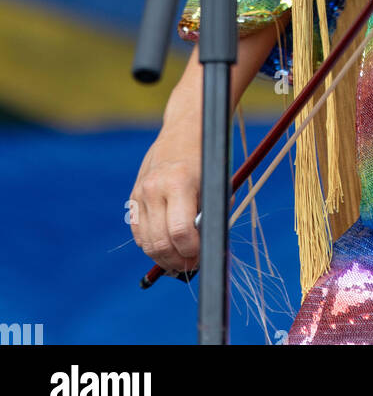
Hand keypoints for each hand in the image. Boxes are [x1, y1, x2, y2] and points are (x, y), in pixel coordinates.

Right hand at [129, 119, 200, 276]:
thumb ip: (209, 217)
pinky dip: (151, 245)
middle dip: (178, 261)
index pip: (182, 233)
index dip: (193, 252)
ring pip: (146, 243)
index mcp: (179, 183)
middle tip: (192, 264)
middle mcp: (154, 189)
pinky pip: (138, 233)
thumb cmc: (206, 160)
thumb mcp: (216, 185)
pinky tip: (167, 244)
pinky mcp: (133, 197)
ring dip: (163, 258)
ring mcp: (140, 193)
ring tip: (180, 259)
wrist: (185, 131)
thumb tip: (206, 250)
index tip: (203, 255)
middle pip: (161, 243)